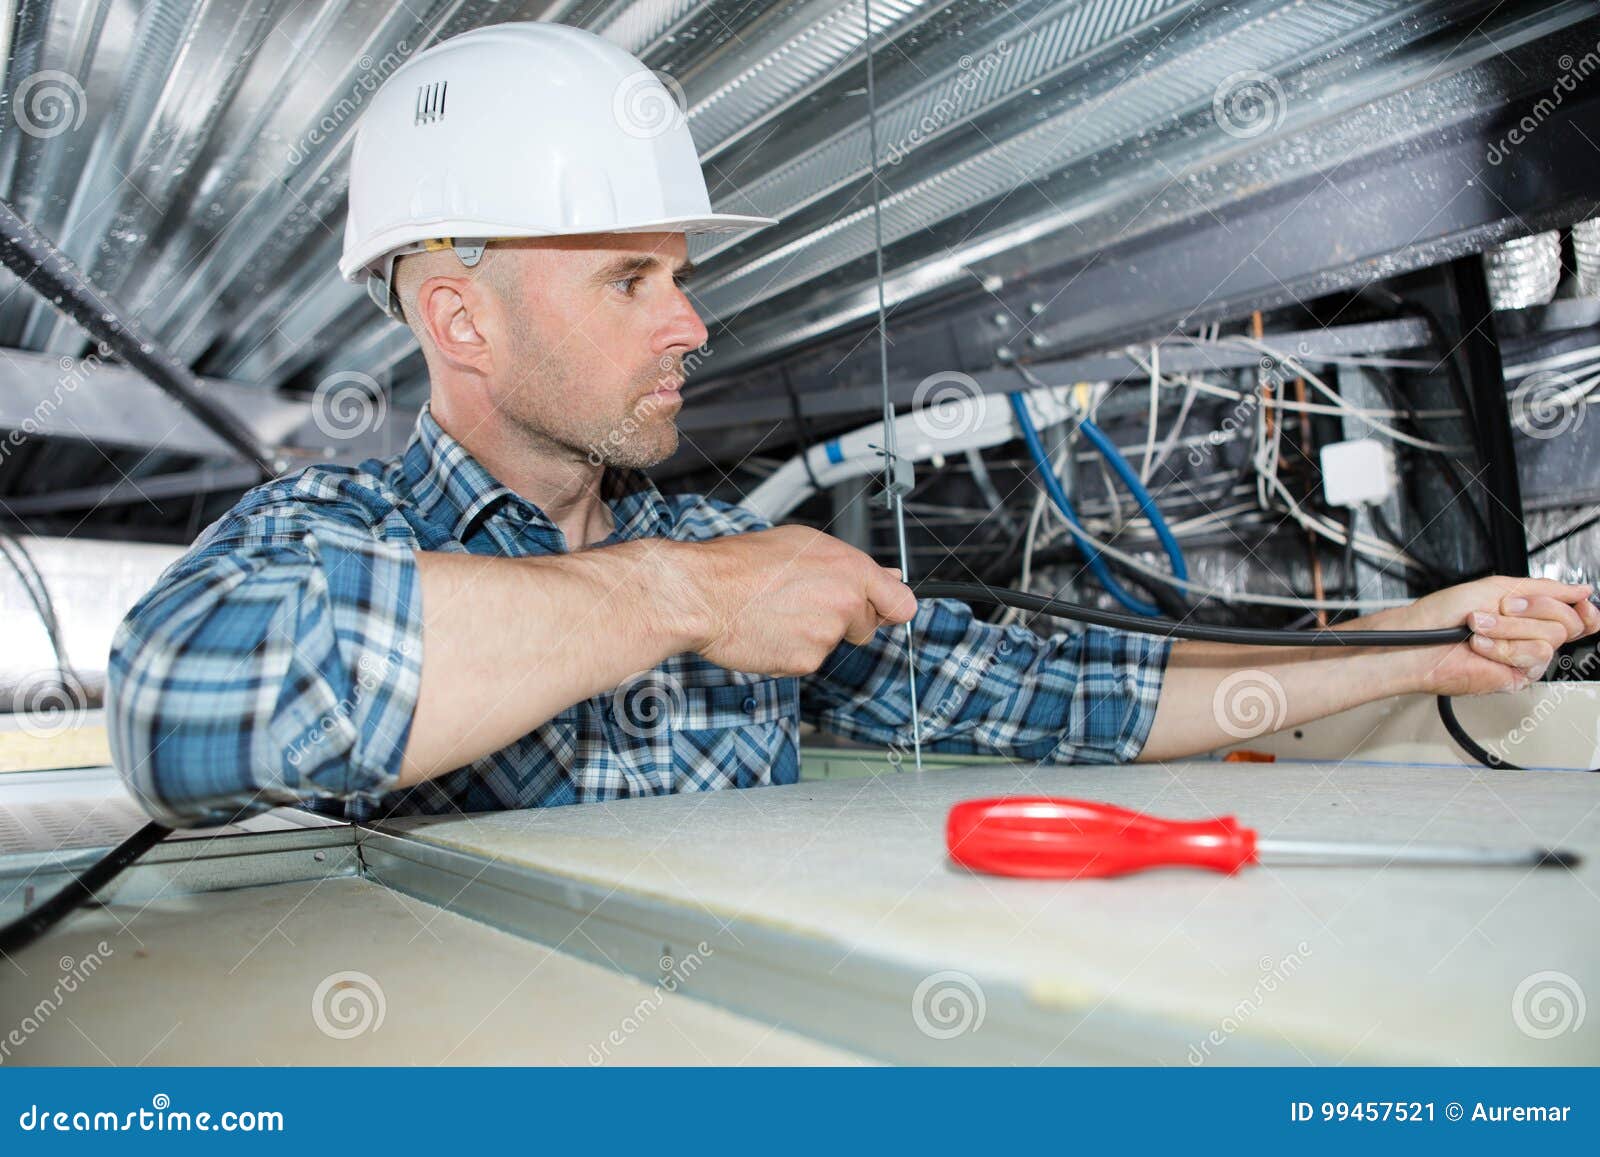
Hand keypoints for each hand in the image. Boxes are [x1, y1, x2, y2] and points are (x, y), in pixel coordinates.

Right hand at [663, 526, 916, 676]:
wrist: (704, 593)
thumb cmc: (742, 563)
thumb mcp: (802, 543)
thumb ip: (849, 565)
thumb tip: (888, 575)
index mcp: (850, 568)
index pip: (902, 602)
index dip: (891, 608)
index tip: (884, 611)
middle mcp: (846, 602)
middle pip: (866, 626)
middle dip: (844, 620)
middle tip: (805, 604)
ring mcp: (828, 635)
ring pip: (832, 642)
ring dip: (812, 634)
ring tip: (776, 612)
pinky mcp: (806, 662)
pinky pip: (807, 659)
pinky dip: (790, 651)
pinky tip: (768, 630)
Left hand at [1372, 576, 1599, 695]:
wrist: (1420, 639)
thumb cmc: (1443, 614)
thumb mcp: (1498, 587)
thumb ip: (1544, 588)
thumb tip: (1581, 590)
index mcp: (1527, 614)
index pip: (1574, 615)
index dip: (1584, 610)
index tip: (1581, 602)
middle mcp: (1528, 635)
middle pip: (1566, 622)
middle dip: (1531, 609)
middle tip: (1502, 608)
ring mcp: (1523, 657)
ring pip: (1549, 638)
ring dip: (1509, 627)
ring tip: (1480, 627)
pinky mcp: (1515, 677)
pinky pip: (1533, 657)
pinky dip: (1502, 646)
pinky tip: (1481, 646)